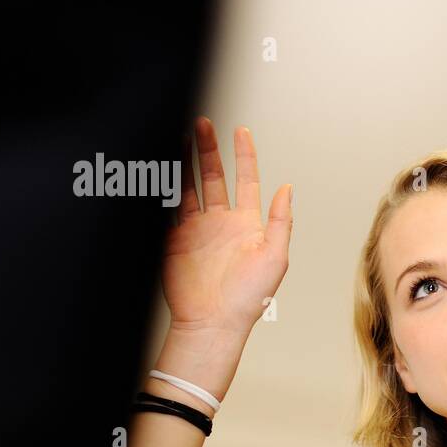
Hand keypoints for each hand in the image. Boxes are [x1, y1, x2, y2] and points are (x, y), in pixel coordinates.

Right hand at [163, 117, 293, 335]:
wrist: (213, 322)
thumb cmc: (248, 297)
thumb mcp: (275, 256)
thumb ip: (280, 220)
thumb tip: (287, 188)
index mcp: (247, 224)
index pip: (246, 180)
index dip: (244, 155)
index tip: (240, 131)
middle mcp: (220, 223)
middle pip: (213, 176)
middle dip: (206, 149)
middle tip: (200, 124)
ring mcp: (195, 230)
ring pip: (188, 187)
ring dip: (183, 162)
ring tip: (177, 136)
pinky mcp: (174, 240)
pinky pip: (167, 208)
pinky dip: (163, 188)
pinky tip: (159, 168)